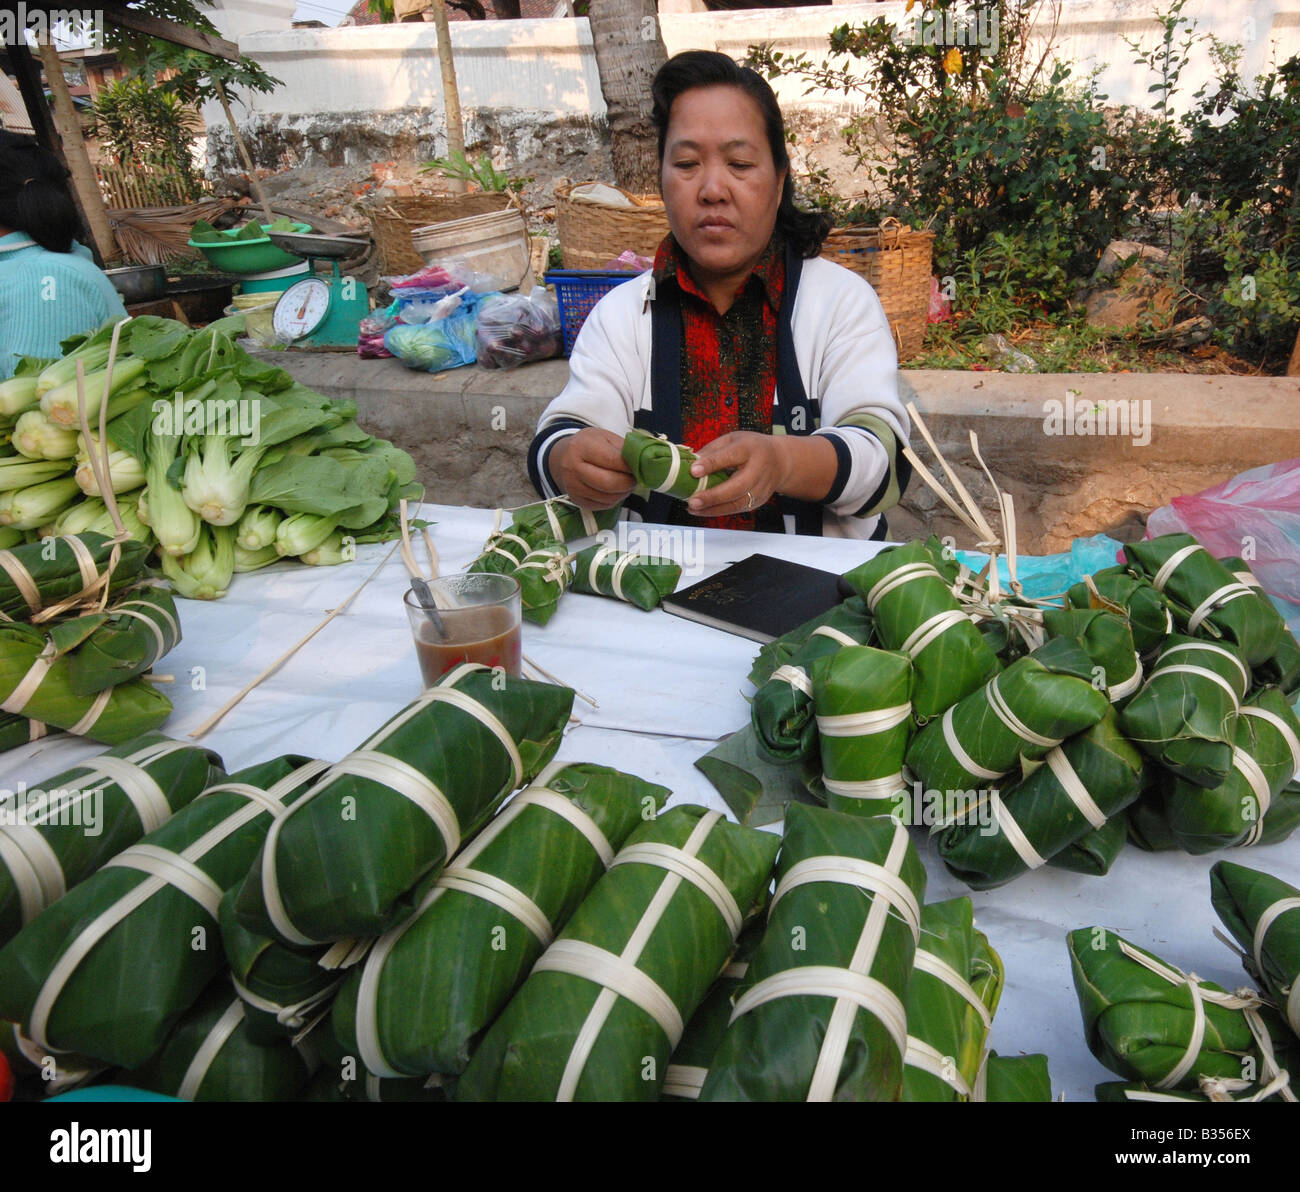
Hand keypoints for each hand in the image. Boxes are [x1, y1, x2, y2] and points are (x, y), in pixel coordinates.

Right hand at [549, 428, 635, 509]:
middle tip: (635, 478)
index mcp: (582, 447)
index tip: (639, 466)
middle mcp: (574, 467)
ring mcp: (573, 486)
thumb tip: (642, 463)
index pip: (611, 460)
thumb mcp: (606, 437)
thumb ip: (624, 449)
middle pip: (609, 483)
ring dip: (623, 492)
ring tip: (625, 482)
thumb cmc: (590, 445)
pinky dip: (614, 499)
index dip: (629, 466)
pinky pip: (603, 505)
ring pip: (608, 497)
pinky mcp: (577, 500)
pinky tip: (615, 490)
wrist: (566, 456)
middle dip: (628, 482)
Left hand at [687, 432, 838, 516]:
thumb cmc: (750, 448)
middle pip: (737, 486)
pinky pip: (737, 509)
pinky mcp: (758, 501)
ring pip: (737, 503)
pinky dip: (718, 511)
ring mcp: (761, 488)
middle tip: (692, 500)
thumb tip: (689, 464)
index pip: (730, 456)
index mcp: (750, 448)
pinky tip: (702, 511)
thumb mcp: (732, 440)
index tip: (693, 470)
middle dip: (713, 496)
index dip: (711, 464)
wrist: (781, 461)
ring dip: (713, 509)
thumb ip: (712, 451)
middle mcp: (758, 469)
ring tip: (693, 508)